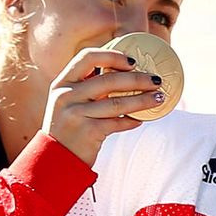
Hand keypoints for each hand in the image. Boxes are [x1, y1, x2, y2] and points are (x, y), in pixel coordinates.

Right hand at [42, 48, 163, 165]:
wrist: (56, 159)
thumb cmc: (69, 126)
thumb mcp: (69, 102)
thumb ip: (88, 87)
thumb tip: (126, 72)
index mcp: (62, 83)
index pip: (87, 57)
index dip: (112, 56)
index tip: (133, 61)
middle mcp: (66, 96)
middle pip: (109, 80)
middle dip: (138, 79)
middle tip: (156, 81)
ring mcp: (75, 114)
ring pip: (117, 103)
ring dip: (142, 100)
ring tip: (159, 98)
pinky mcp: (87, 132)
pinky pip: (116, 123)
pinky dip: (131, 121)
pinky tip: (141, 120)